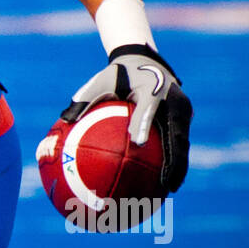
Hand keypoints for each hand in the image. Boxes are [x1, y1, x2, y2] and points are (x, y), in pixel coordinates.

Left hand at [61, 45, 192, 193]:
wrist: (143, 59)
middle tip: (165, 183)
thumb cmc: (117, 74)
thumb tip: (65, 120)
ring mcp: (182, 107)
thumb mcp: (99, 81)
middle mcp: (170, 98)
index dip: (143, 124)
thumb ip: (84, 99)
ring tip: (170, 189)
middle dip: (173, 159)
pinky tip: (167, 180)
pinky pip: (180, 139)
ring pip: (182, 140)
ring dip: (179, 165)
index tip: (137, 142)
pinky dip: (176, 159)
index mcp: (149, 87)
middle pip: (175, 132)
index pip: (147, 108)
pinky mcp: (184, 114)